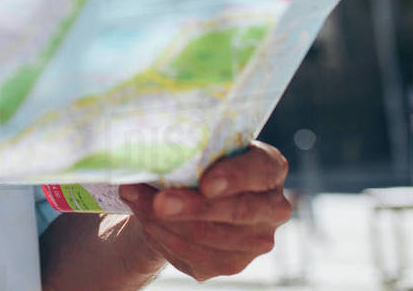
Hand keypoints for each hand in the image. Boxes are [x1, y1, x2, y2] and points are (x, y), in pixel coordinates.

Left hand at [117, 141, 291, 280]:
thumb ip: (182, 152)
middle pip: (238, 210)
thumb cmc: (197, 164)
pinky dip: (165, 238)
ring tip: (139, 203)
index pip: (262, 170)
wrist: (189, 199)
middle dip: (195, 208)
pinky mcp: (233, 263)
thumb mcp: (196, 149)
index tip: (206, 184)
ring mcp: (257, 240)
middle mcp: (273, 206)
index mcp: (269, 168)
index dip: (235, 177)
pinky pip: (197, 256)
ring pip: (211, 237)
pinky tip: (147, 222)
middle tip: (161, 202)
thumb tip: (142, 161)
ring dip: (168, 223)